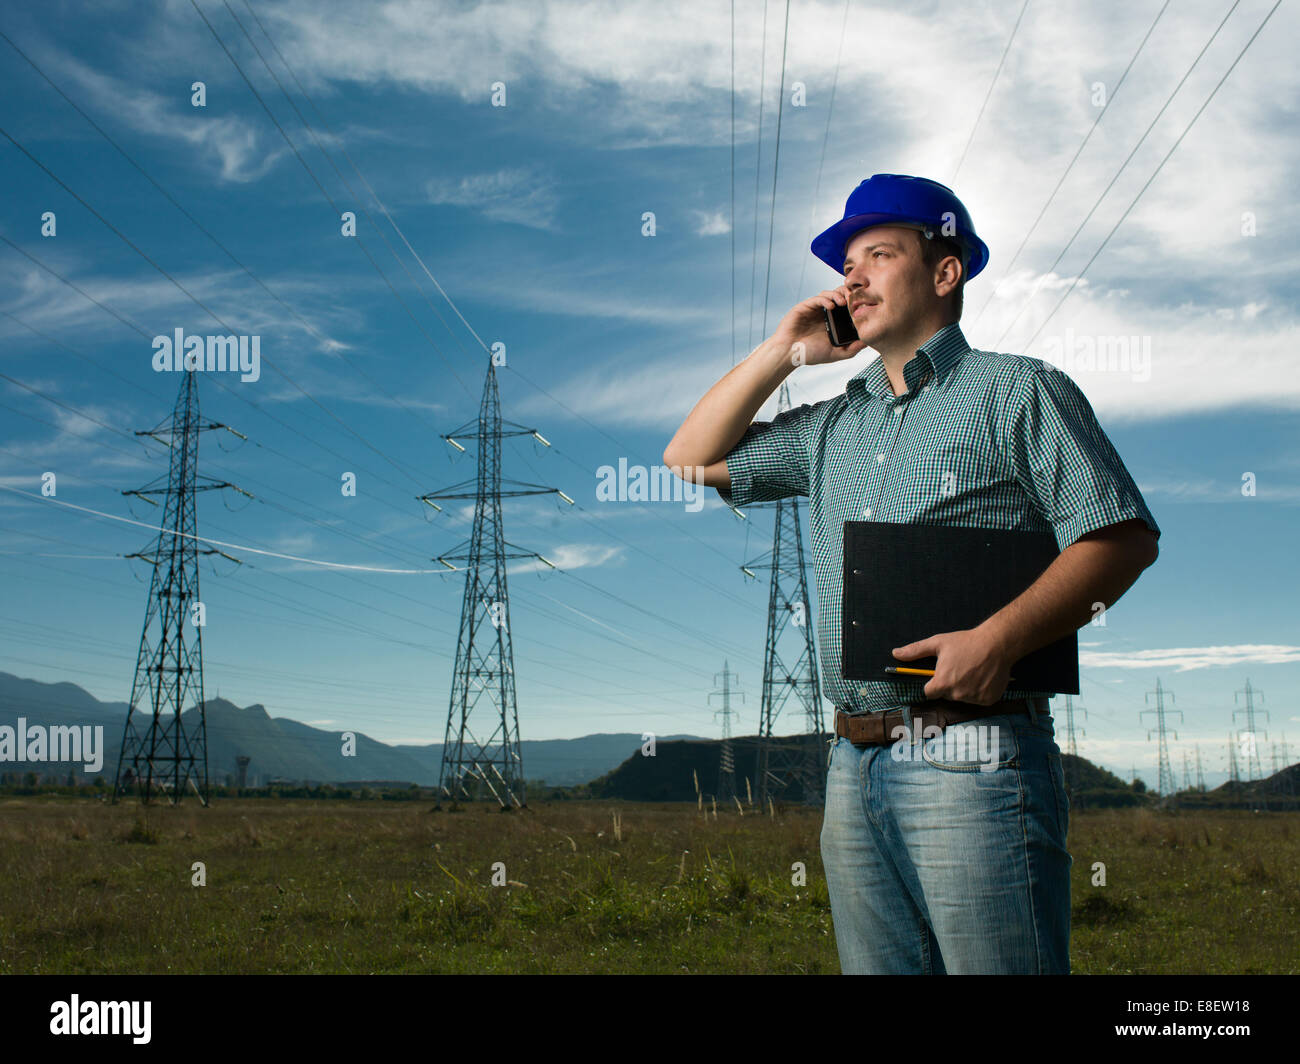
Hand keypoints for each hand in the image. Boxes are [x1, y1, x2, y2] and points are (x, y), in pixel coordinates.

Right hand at [772, 286, 867, 367]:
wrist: (789, 354)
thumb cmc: (810, 354)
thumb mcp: (836, 353)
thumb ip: (852, 349)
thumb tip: (868, 342)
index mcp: (833, 321)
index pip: (847, 306)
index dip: (855, 303)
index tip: (864, 306)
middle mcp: (825, 313)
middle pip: (840, 295)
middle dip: (849, 294)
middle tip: (855, 299)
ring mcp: (815, 309)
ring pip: (829, 293)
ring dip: (838, 295)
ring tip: (844, 303)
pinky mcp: (805, 306)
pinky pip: (817, 298)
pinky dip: (826, 299)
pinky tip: (831, 306)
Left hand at [891, 627, 1014, 705]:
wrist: (998, 643)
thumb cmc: (966, 642)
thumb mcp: (938, 643)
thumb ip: (915, 651)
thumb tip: (895, 654)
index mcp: (942, 683)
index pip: (929, 693)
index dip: (933, 684)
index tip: (941, 675)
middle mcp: (957, 694)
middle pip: (947, 695)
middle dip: (950, 685)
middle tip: (960, 668)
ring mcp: (974, 698)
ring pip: (963, 698)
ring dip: (965, 688)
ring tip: (973, 670)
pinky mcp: (988, 700)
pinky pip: (979, 699)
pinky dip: (980, 691)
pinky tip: (983, 677)